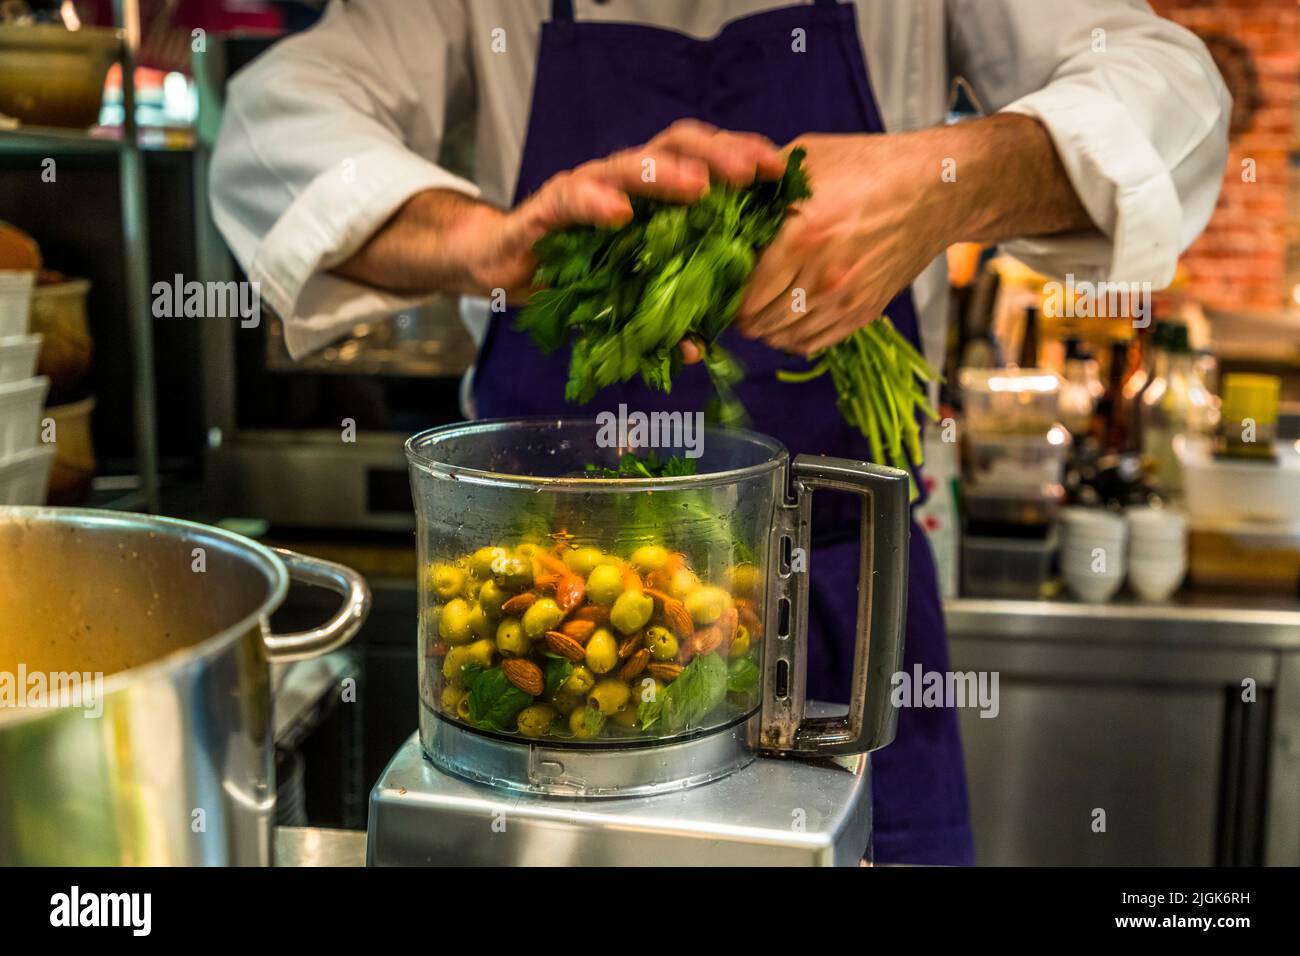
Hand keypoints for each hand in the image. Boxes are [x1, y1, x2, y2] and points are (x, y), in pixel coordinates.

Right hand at [476, 120, 785, 300]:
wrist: (503, 265)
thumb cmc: (573, 272)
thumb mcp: (627, 299)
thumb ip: (662, 317)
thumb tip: (699, 348)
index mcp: (654, 194)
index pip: (706, 160)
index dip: (744, 160)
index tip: (782, 174)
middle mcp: (624, 179)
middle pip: (678, 144)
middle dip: (720, 154)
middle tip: (754, 172)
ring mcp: (586, 187)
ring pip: (630, 163)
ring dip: (667, 172)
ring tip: (698, 186)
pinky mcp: (546, 208)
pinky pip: (571, 198)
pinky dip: (595, 202)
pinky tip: (619, 214)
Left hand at [731, 132, 952, 356]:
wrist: (937, 189)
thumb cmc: (868, 166)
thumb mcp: (808, 158)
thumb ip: (760, 182)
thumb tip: (719, 200)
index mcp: (802, 236)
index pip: (744, 292)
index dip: (724, 292)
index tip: (719, 280)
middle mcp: (823, 276)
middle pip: (758, 322)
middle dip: (740, 312)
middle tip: (735, 294)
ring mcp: (846, 300)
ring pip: (782, 338)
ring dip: (764, 326)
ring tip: (759, 303)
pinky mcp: (863, 313)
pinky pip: (812, 344)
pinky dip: (792, 336)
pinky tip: (788, 313)